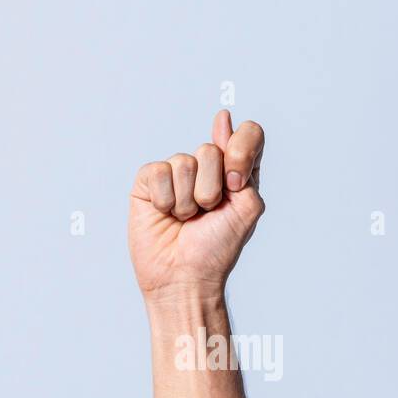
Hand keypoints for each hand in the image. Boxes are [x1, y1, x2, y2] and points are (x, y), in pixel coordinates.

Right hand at [128, 110, 264, 302]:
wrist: (184, 278)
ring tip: (184, 219)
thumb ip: (245, 164)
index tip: (235, 183)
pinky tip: (165, 214)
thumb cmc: (216, 249)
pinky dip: (166, 200)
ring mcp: (176, 173)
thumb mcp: (248, 208)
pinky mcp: (148, 182)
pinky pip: (159, 171)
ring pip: (184, 162)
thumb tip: (222, 119)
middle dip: (210, 190)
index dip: (242, 150)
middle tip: (205, 214)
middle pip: (210, 150)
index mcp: (237, 172)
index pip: (248, 134)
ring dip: (187, 201)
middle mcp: (207, 169)